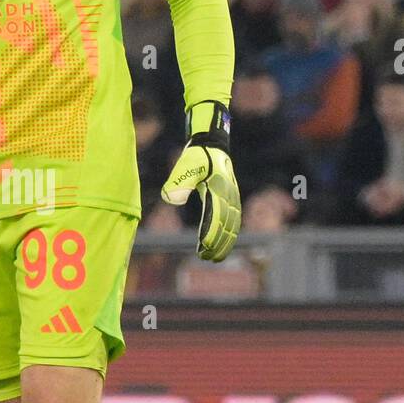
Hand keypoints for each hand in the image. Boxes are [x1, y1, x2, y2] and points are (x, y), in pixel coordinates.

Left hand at [161, 101, 240, 261]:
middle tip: (206, 258)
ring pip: (232, 225)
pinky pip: (234, 221)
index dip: (210, 233)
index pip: (215, 216)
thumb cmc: (197, 155)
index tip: (203, 247)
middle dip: (217, 243)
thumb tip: (170, 199)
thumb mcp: (186, 166)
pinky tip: (221, 244)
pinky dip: (229, 234)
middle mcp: (229, 196)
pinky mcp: (232, 199)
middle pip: (226, 225)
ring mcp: (233, 198)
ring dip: (224, 242)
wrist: (212, 144)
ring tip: (214, 258)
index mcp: (218, 189)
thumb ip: (179, 183)